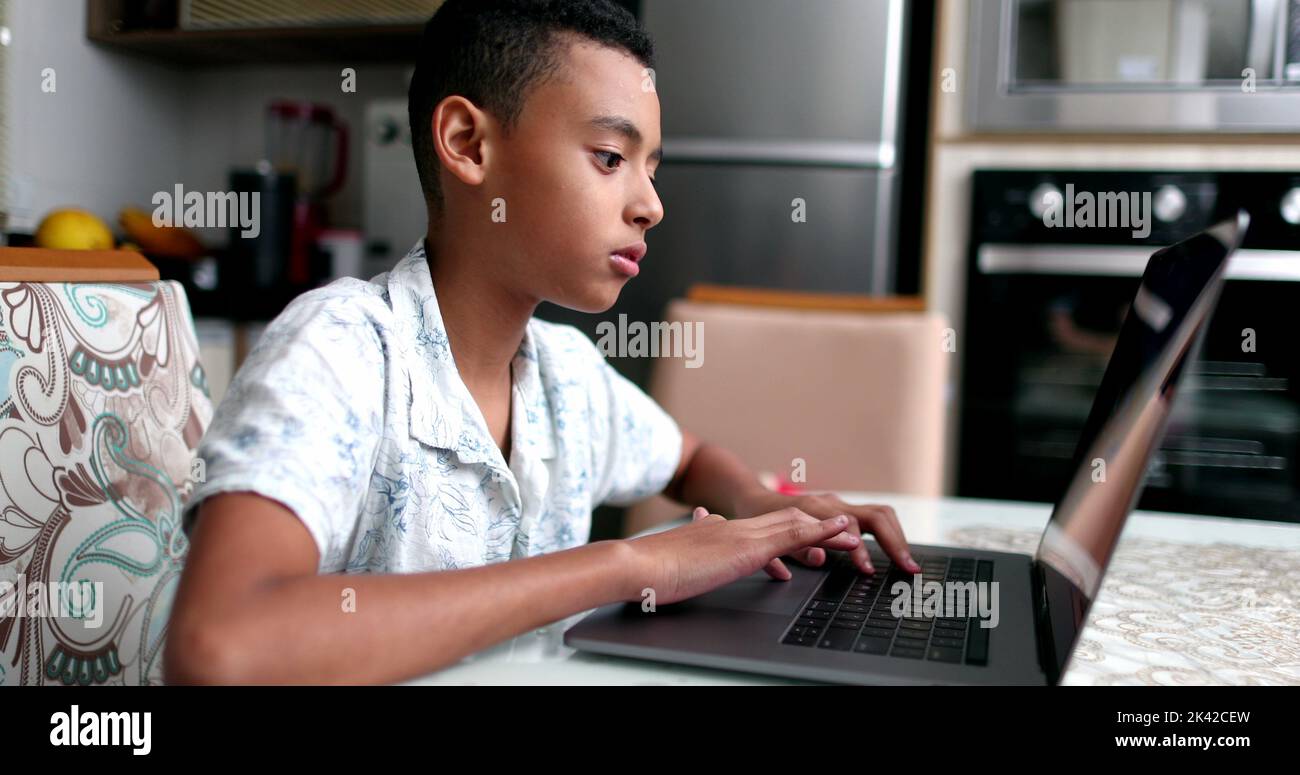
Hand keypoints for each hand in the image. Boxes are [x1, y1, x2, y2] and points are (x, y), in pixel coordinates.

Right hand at [622, 507, 861, 604]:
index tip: (806, 535)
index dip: (787, 531)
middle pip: (784, 522)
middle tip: (842, 531)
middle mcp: (732, 528)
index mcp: (716, 533)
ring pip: (795, 525)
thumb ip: (686, 556)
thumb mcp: (674, 563)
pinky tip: (840, 534)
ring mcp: (741, 535)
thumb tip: (685, 559)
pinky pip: (793, 536)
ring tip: (853, 533)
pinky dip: (821, 532)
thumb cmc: (646, 573)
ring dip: (827, 528)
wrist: (634, 565)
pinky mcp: (746, 547)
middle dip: (815, 527)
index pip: (760, 530)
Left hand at [731, 490, 921, 576]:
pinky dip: (889, 534)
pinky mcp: (842, 509)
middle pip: (876, 515)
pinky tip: (896, 551)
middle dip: (895, 542)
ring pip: (880, 514)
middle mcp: (831, 503)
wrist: (754, 500)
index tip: (867, 571)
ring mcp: (839, 504)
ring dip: (897, 537)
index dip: (860, 549)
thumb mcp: (769, 538)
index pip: (849, 525)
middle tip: (908, 567)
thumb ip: (794, 548)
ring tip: (907, 562)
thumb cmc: (759, 521)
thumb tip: (820, 558)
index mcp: (814, 507)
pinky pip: (874, 517)